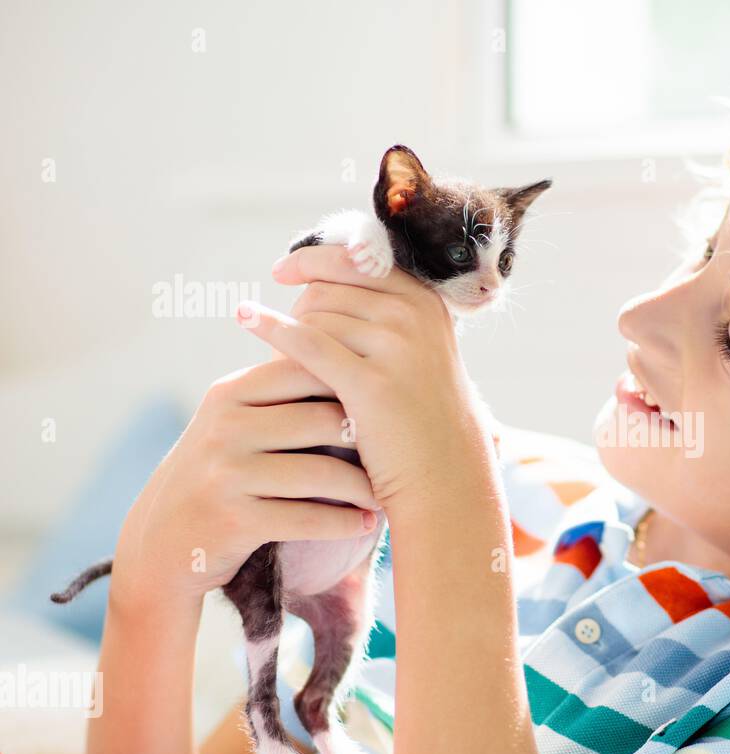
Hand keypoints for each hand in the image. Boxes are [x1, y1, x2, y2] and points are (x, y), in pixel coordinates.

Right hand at [112, 359, 381, 610]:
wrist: (162, 541)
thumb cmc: (221, 472)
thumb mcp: (236, 423)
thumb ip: (280, 393)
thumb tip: (357, 355)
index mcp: (231, 392)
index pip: (308, 371)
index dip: (358, 385)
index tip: (398, 403)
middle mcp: (225, 426)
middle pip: (321, 421)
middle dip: (370, 440)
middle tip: (403, 453)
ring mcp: (226, 472)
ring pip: (320, 474)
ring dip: (364, 488)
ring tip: (387, 495)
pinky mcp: (232, 518)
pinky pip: (306, 518)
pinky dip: (343, 522)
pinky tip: (364, 523)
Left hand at [237, 244, 483, 515]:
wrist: (444, 477)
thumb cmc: (419, 417)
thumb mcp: (415, 352)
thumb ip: (379, 312)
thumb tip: (309, 275)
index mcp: (425, 300)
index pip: (353, 259)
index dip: (313, 261)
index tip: (284, 272)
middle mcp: (414, 315)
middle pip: (327, 288)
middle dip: (301, 310)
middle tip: (291, 345)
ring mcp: (396, 347)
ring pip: (314, 316)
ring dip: (289, 335)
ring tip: (289, 371)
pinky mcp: (370, 383)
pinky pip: (306, 342)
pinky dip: (270, 326)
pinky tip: (244, 317)